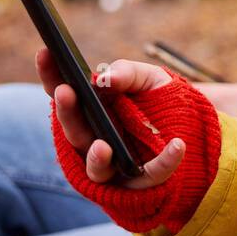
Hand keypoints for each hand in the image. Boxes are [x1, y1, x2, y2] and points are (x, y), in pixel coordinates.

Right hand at [35, 47, 184, 186]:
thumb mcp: (149, 78)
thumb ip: (127, 73)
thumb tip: (105, 79)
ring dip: (96, 159)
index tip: (45, 52)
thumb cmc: (159, 101)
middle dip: (68, 112)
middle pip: (74, 132)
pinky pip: (150, 177)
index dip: (51, 76)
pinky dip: (164, 162)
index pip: (63, 95)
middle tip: (66, 92)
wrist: (191, 129)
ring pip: (96, 169)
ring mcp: (114, 166)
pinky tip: (177, 146)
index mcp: (91, 112)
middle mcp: (94, 140)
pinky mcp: (141, 183)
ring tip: (103, 146)